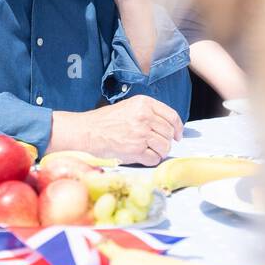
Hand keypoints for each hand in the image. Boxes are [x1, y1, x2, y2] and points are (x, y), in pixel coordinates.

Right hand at [49, 96, 182, 166]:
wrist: (86, 132)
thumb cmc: (105, 121)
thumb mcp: (129, 107)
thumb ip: (149, 113)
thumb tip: (169, 127)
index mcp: (144, 103)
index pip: (172, 116)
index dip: (177, 128)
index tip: (177, 135)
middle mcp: (145, 117)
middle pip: (169, 133)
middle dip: (166, 141)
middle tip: (157, 145)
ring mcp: (141, 134)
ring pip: (165, 147)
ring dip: (159, 152)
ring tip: (148, 151)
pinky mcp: (136, 150)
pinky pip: (155, 159)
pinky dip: (151, 160)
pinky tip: (141, 156)